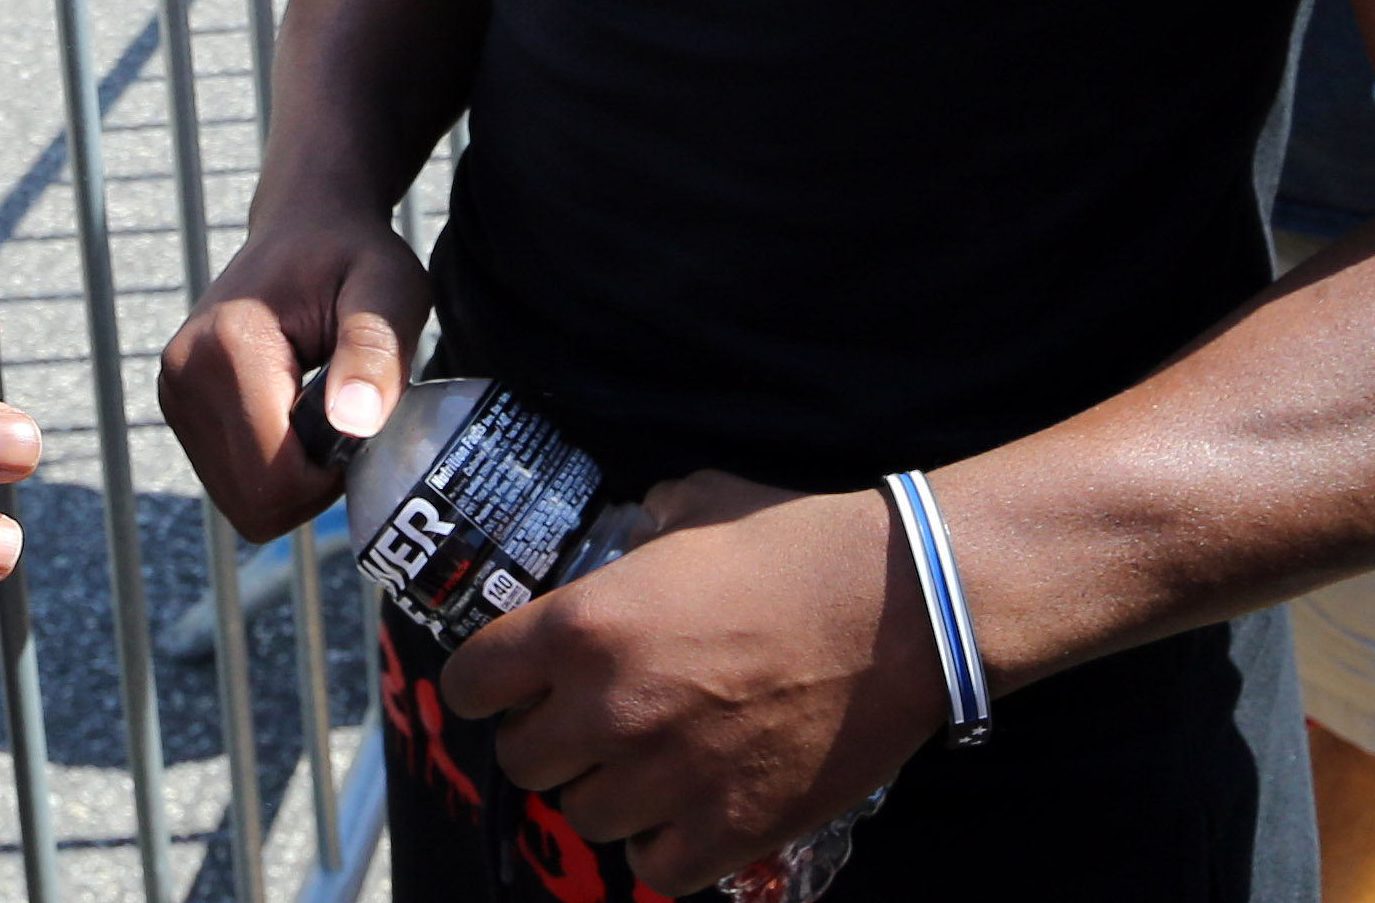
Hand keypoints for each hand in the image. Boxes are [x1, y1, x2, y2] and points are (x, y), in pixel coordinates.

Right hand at [158, 201, 433, 541]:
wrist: (306, 224)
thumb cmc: (355, 255)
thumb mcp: (390, 289)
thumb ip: (375, 352)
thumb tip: (354, 423)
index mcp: (229, 346)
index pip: (277, 477)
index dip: (332, 473)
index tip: (361, 417)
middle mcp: (184, 373)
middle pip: (253, 501)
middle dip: (313, 483)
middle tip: (345, 419)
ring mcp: (173, 392)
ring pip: (239, 500)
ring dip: (293, 478)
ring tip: (320, 411)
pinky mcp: (177, 405)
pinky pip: (230, 481)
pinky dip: (271, 468)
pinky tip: (293, 416)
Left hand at [445, 475, 942, 896]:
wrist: (901, 608)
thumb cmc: (798, 545)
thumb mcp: (696, 507)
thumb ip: (639, 530)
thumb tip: (626, 539)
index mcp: (583, 624)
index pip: (473, 682)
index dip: (488, 685)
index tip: (507, 687)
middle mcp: (608, 709)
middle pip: (522, 761)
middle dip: (550, 741)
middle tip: (589, 725)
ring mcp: (665, 779)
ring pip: (583, 818)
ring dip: (606, 794)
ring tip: (648, 766)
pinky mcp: (726, 832)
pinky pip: (652, 869)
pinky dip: (662, 846)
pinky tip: (687, 811)